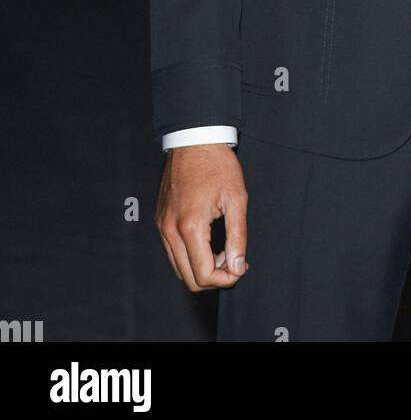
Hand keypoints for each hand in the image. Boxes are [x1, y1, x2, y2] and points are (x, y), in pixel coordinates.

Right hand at [155, 143, 248, 291]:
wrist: (194, 140)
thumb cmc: (218, 166)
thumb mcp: (237, 199)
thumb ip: (238, 237)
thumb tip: (237, 268)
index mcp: (190, 226)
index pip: (204, 274)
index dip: (226, 279)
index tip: (241, 266)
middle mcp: (170, 230)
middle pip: (189, 279)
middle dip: (215, 276)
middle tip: (234, 258)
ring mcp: (162, 226)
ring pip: (179, 268)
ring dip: (202, 267)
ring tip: (223, 248)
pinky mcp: (161, 220)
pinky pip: (173, 252)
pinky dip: (191, 255)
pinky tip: (209, 240)